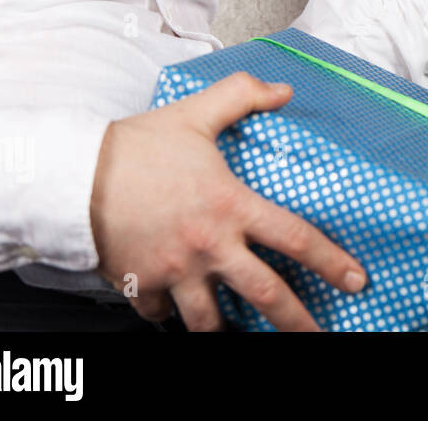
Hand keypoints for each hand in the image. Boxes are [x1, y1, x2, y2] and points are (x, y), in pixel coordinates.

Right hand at [89, 73, 368, 330]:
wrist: (71, 176)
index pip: (296, 239)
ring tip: (242, 337)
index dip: (332, 262)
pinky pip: (163, 315)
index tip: (356, 280)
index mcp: (231, 206)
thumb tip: (282, 90)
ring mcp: (176, 272)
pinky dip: (171, 318)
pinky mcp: (143, 286)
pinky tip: (178, 316)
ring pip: (212, 321)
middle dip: (297, 321)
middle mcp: (210, 246)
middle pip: (266, 295)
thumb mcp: (195, 113)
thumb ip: (242, 96)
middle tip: (318, 336)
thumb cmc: (133, 147)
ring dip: (229, 331)